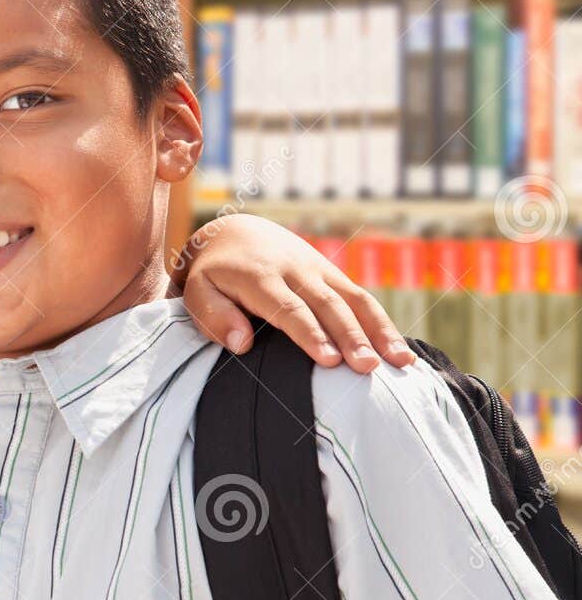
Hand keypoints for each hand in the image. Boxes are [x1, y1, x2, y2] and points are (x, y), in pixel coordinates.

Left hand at [176, 213, 414, 372]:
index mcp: (260, 277)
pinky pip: (362, 298)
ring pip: (354, 299)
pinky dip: (383, 324)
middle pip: (328, 305)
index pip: (288, 308)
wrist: (234, 232)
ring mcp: (319, 270)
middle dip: (351, 337)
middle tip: (367, 367)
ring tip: (400, 363)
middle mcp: (295, 271)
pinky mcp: (333, 275)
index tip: (328, 360)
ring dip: (379, 331)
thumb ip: (212, 316)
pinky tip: (401, 352)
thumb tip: (242, 344)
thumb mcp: (197, 290)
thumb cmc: (212, 274)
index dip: (310, 334)